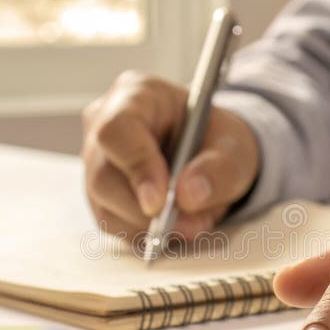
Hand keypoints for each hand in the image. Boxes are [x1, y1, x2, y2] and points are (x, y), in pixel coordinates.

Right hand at [82, 71, 259, 242]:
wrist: (209, 153)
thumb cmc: (215, 139)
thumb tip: (187, 196)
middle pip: (104, 177)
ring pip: (106, 207)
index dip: (136, 168)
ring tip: (193, 223)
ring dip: (150, 227)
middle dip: (147, 211)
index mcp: (136, 95)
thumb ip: (217, 169)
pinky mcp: (100, 195)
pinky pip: (114, 225)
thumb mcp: (233, 148)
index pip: (118, 131)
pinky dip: (146, 234)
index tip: (159, 203)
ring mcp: (96, 162)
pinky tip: (173, 225)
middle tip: (192, 224)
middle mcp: (104, 124)